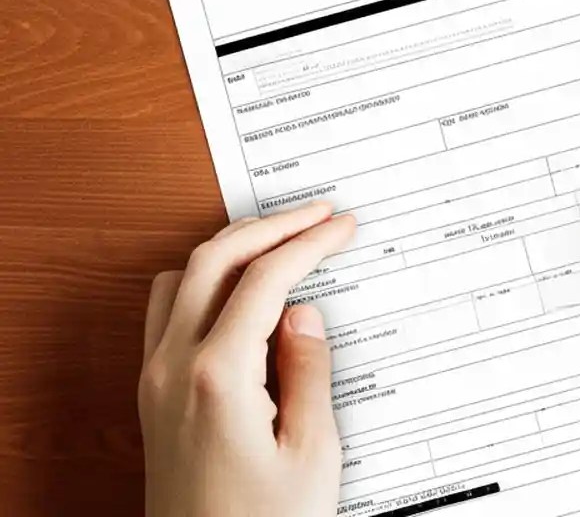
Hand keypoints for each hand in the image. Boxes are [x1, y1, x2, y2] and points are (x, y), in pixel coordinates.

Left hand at [138, 202, 354, 516]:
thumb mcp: (311, 452)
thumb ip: (309, 372)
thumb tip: (304, 314)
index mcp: (219, 376)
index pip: (266, 279)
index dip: (309, 242)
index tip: (341, 226)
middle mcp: (174, 369)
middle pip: (214, 260)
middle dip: (269, 226)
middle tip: (316, 214)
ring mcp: (155, 380)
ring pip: (182, 278)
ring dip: (230, 248)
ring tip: (279, 242)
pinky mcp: (152, 395)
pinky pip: (168, 312)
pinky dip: (205, 282)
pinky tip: (240, 292)